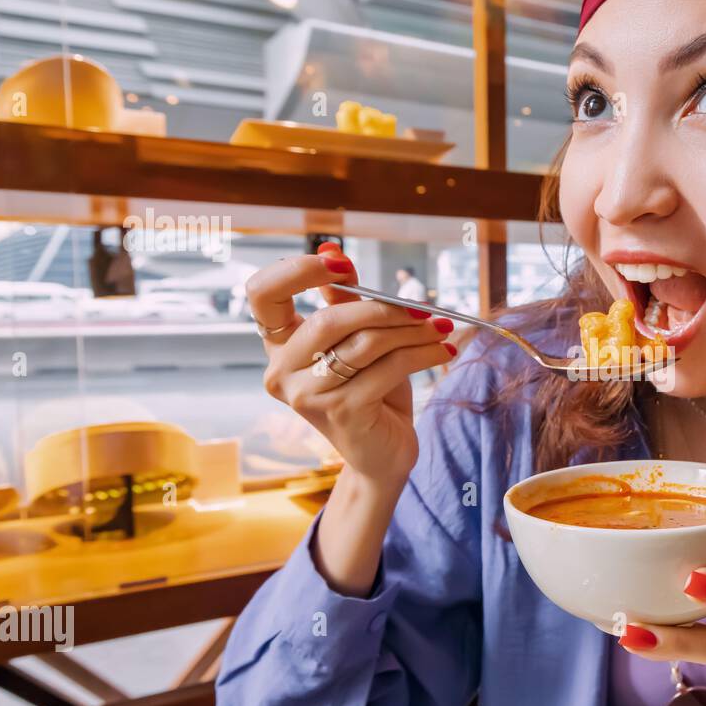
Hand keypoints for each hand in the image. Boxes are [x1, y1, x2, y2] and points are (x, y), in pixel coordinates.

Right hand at [247, 243, 454, 489]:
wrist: (383, 455)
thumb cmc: (371, 393)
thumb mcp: (358, 341)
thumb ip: (345, 302)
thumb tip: (334, 250)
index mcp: (279, 346)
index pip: (262, 294)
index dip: (298, 270)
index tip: (342, 264)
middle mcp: (281, 372)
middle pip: (328, 320)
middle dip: (382, 308)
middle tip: (421, 308)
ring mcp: (308, 395)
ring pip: (364, 343)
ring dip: (411, 330)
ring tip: (440, 328)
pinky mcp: (342, 412)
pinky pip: (388, 367)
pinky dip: (422, 353)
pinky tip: (443, 350)